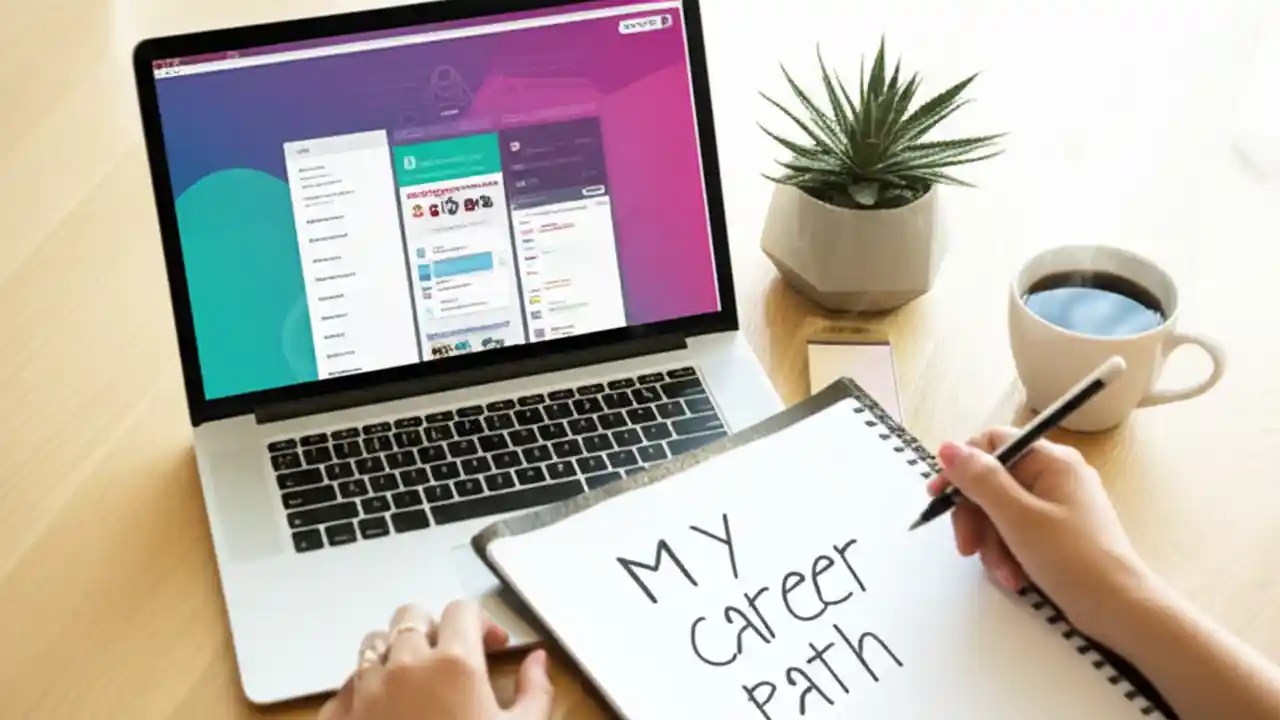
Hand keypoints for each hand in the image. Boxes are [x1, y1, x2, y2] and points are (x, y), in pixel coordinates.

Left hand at [319, 600, 552, 719]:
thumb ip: (535, 693)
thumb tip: (538, 662)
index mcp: (455, 664)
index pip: (463, 610)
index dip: (481, 622)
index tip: (491, 646)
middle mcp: (405, 667)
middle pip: (411, 615)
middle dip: (434, 628)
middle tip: (453, 657)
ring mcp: (365, 691)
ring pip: (373, 644)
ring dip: (395, 654)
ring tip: (416, 683)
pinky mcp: (339, 718)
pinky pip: (345, 685)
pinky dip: (363, 689)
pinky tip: (383, 710)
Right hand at [928, 427, 1158, 643]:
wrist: (1120, 609)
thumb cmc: (1072, 558)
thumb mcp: (1018, 517)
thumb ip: (980, 480)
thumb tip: (948, 448)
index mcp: (1051, 460)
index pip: (993, 443)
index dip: (962, 468)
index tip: (939, 497)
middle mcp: (1055, 475)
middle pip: (993, 482)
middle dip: (976, 517)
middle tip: (966, 548)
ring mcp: (1058, 504)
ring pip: (1001, 511)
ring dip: (992, 543)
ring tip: (1002, 573)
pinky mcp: (1058, 532)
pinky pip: (1018, 531)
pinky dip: (1009, 553)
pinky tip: (1014, 577)